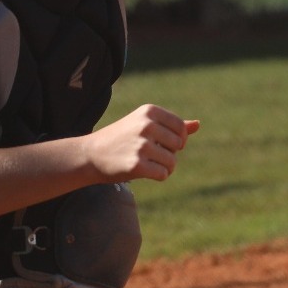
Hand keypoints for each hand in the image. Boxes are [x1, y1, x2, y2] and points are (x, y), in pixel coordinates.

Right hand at [82, 104, 198, 183]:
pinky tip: (146, 172)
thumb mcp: (143, 125)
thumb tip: (198, 124)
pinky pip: (163, 174)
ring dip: (165, 167)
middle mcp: (146, 125)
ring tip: (149, 164)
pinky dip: (159, 176)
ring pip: (172, 161)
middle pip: (178, 145)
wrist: (89, 155)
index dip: (176, 139)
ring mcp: (141, 145)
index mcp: (150, 111)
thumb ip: (171, 125)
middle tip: (149, 154)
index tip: (160, 143)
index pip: (181, 128)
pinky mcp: (136, 165)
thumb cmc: (120, 139)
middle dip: (169, 153)